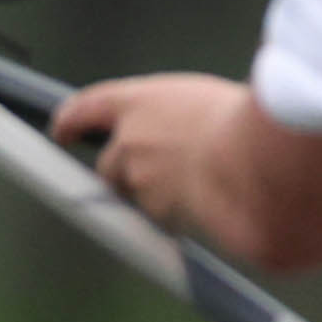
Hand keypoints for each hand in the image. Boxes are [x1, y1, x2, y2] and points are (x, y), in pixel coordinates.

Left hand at [50, 73, 249, 229]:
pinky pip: (166, 221)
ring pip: (140, 198)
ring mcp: (140, 183)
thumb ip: (183, 116)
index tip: (61, 131)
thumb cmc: (247, 121)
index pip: (85, 109)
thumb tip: (186, 134)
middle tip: (156, 173)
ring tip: (206, 186)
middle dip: (125, 174)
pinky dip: (184, 217)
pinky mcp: (159, 216)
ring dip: (161, 197)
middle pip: (109, 166)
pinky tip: (215, 206)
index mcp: (138, 103)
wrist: (261, 163)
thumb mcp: (210, 100)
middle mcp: (129, 143)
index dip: (70, 122)